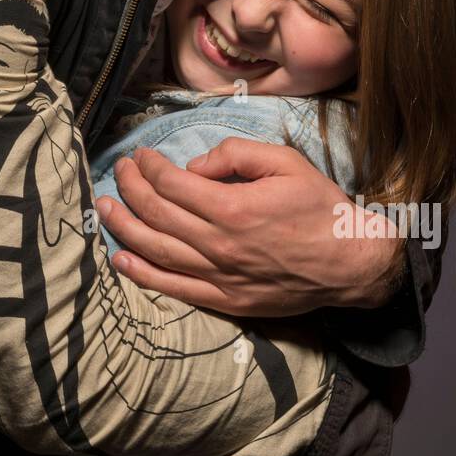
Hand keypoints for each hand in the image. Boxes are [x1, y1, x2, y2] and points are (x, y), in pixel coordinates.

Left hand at [96, 136, 405, 318]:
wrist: (351, 264)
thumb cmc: (320, 209)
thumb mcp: (285, 162)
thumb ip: (236, 155)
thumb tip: (193, 167)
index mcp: (233, 208)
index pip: (171, 184)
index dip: (149, 167)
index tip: (142, 155)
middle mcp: (219, 244)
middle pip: (157, 214)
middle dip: (130, 188)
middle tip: (120, 171)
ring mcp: (220, 276)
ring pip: (157, 250)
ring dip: (124, 227)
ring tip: (104, 208)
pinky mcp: (225, 300)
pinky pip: (174, 287)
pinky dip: (143, 274)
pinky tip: (121, 259)